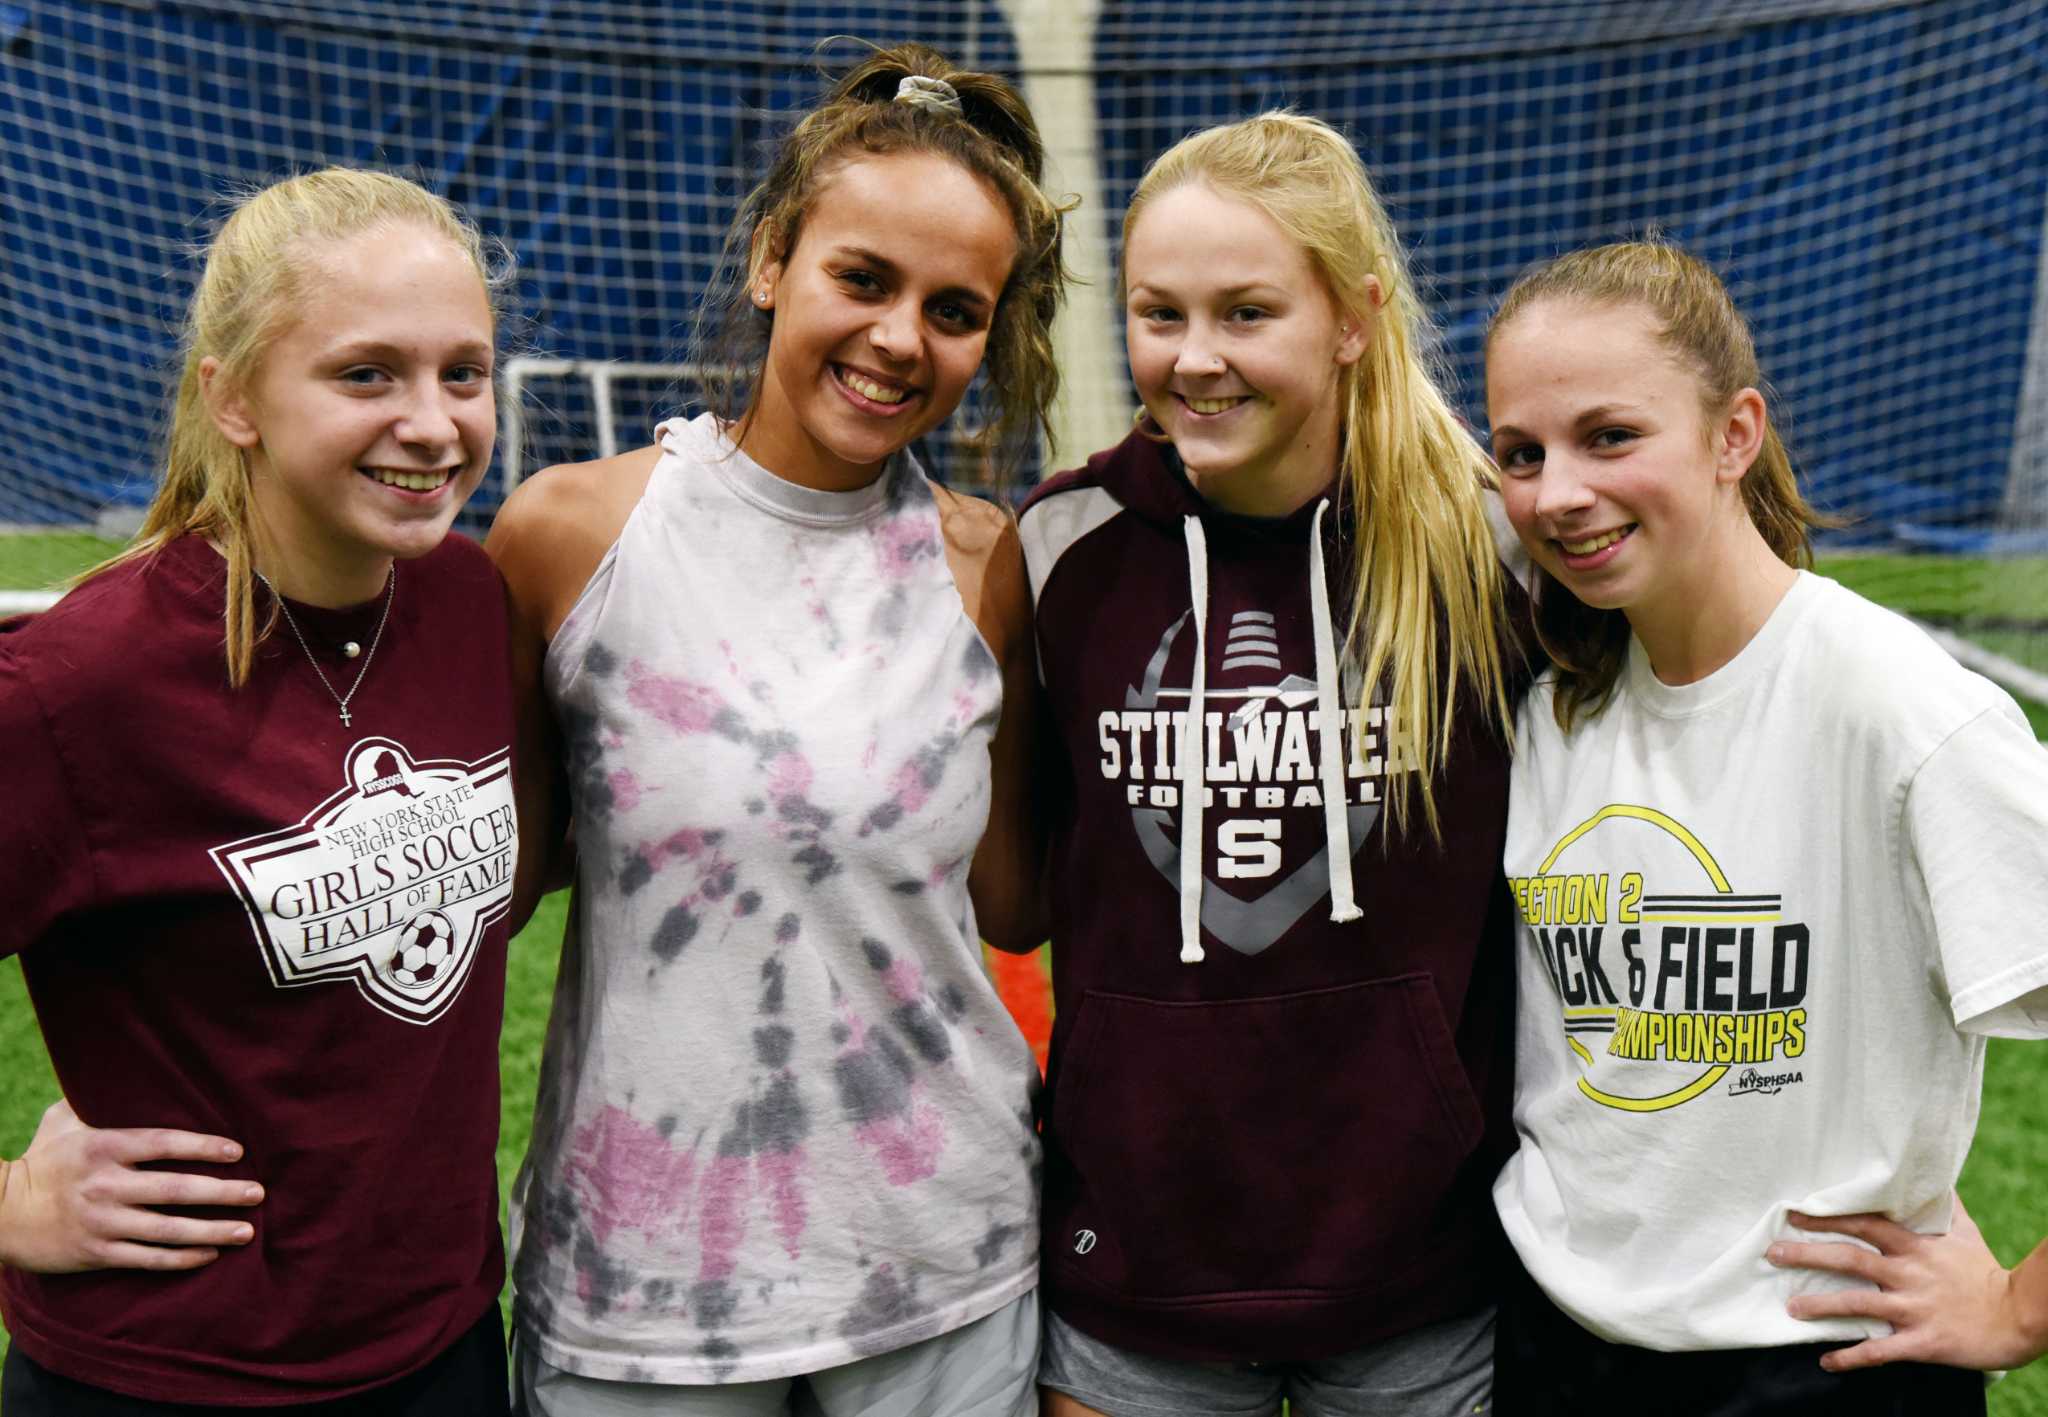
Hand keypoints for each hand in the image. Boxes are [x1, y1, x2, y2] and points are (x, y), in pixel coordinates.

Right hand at [0, 1099, 262, 1272]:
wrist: (0, 1215)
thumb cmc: (41, 1162)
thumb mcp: (62, 1122)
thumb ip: (97, 1100)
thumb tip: (131, 1068)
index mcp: (102, 1148)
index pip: (164, 1144)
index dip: (204, 1147)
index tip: (237, 1152)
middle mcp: (106, 1186)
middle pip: (176, 1189)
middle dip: (222, 1192)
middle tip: (258, 1193)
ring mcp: (103, 1223)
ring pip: (168, 1230)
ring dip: (212, 1231)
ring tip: (247, 1230)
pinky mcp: (97, 1253)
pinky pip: (148, 1258)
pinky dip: (182, 1258)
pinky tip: (210, 1254)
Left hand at [1767, 1196, 2044, 1370]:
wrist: (2019, 1316)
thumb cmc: (1986, 1272)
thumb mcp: (1963, 1232)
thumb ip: (1940, 1206)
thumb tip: (1930, 1175)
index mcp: (1915, 1246)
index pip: (1863, 1224)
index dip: (1827, 1217)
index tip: (1794, 1213)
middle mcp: (1909, 1273)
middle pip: (1850, 1259)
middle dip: (1808, 1254)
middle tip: (1773, 1253)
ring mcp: (1914, 1308)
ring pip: (1858, 1303)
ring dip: (1821, 1305)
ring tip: (1791, 1307)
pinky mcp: (1922, 1341)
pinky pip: (1880, 1351)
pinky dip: (1851, 1357)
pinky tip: (1827, 1361)